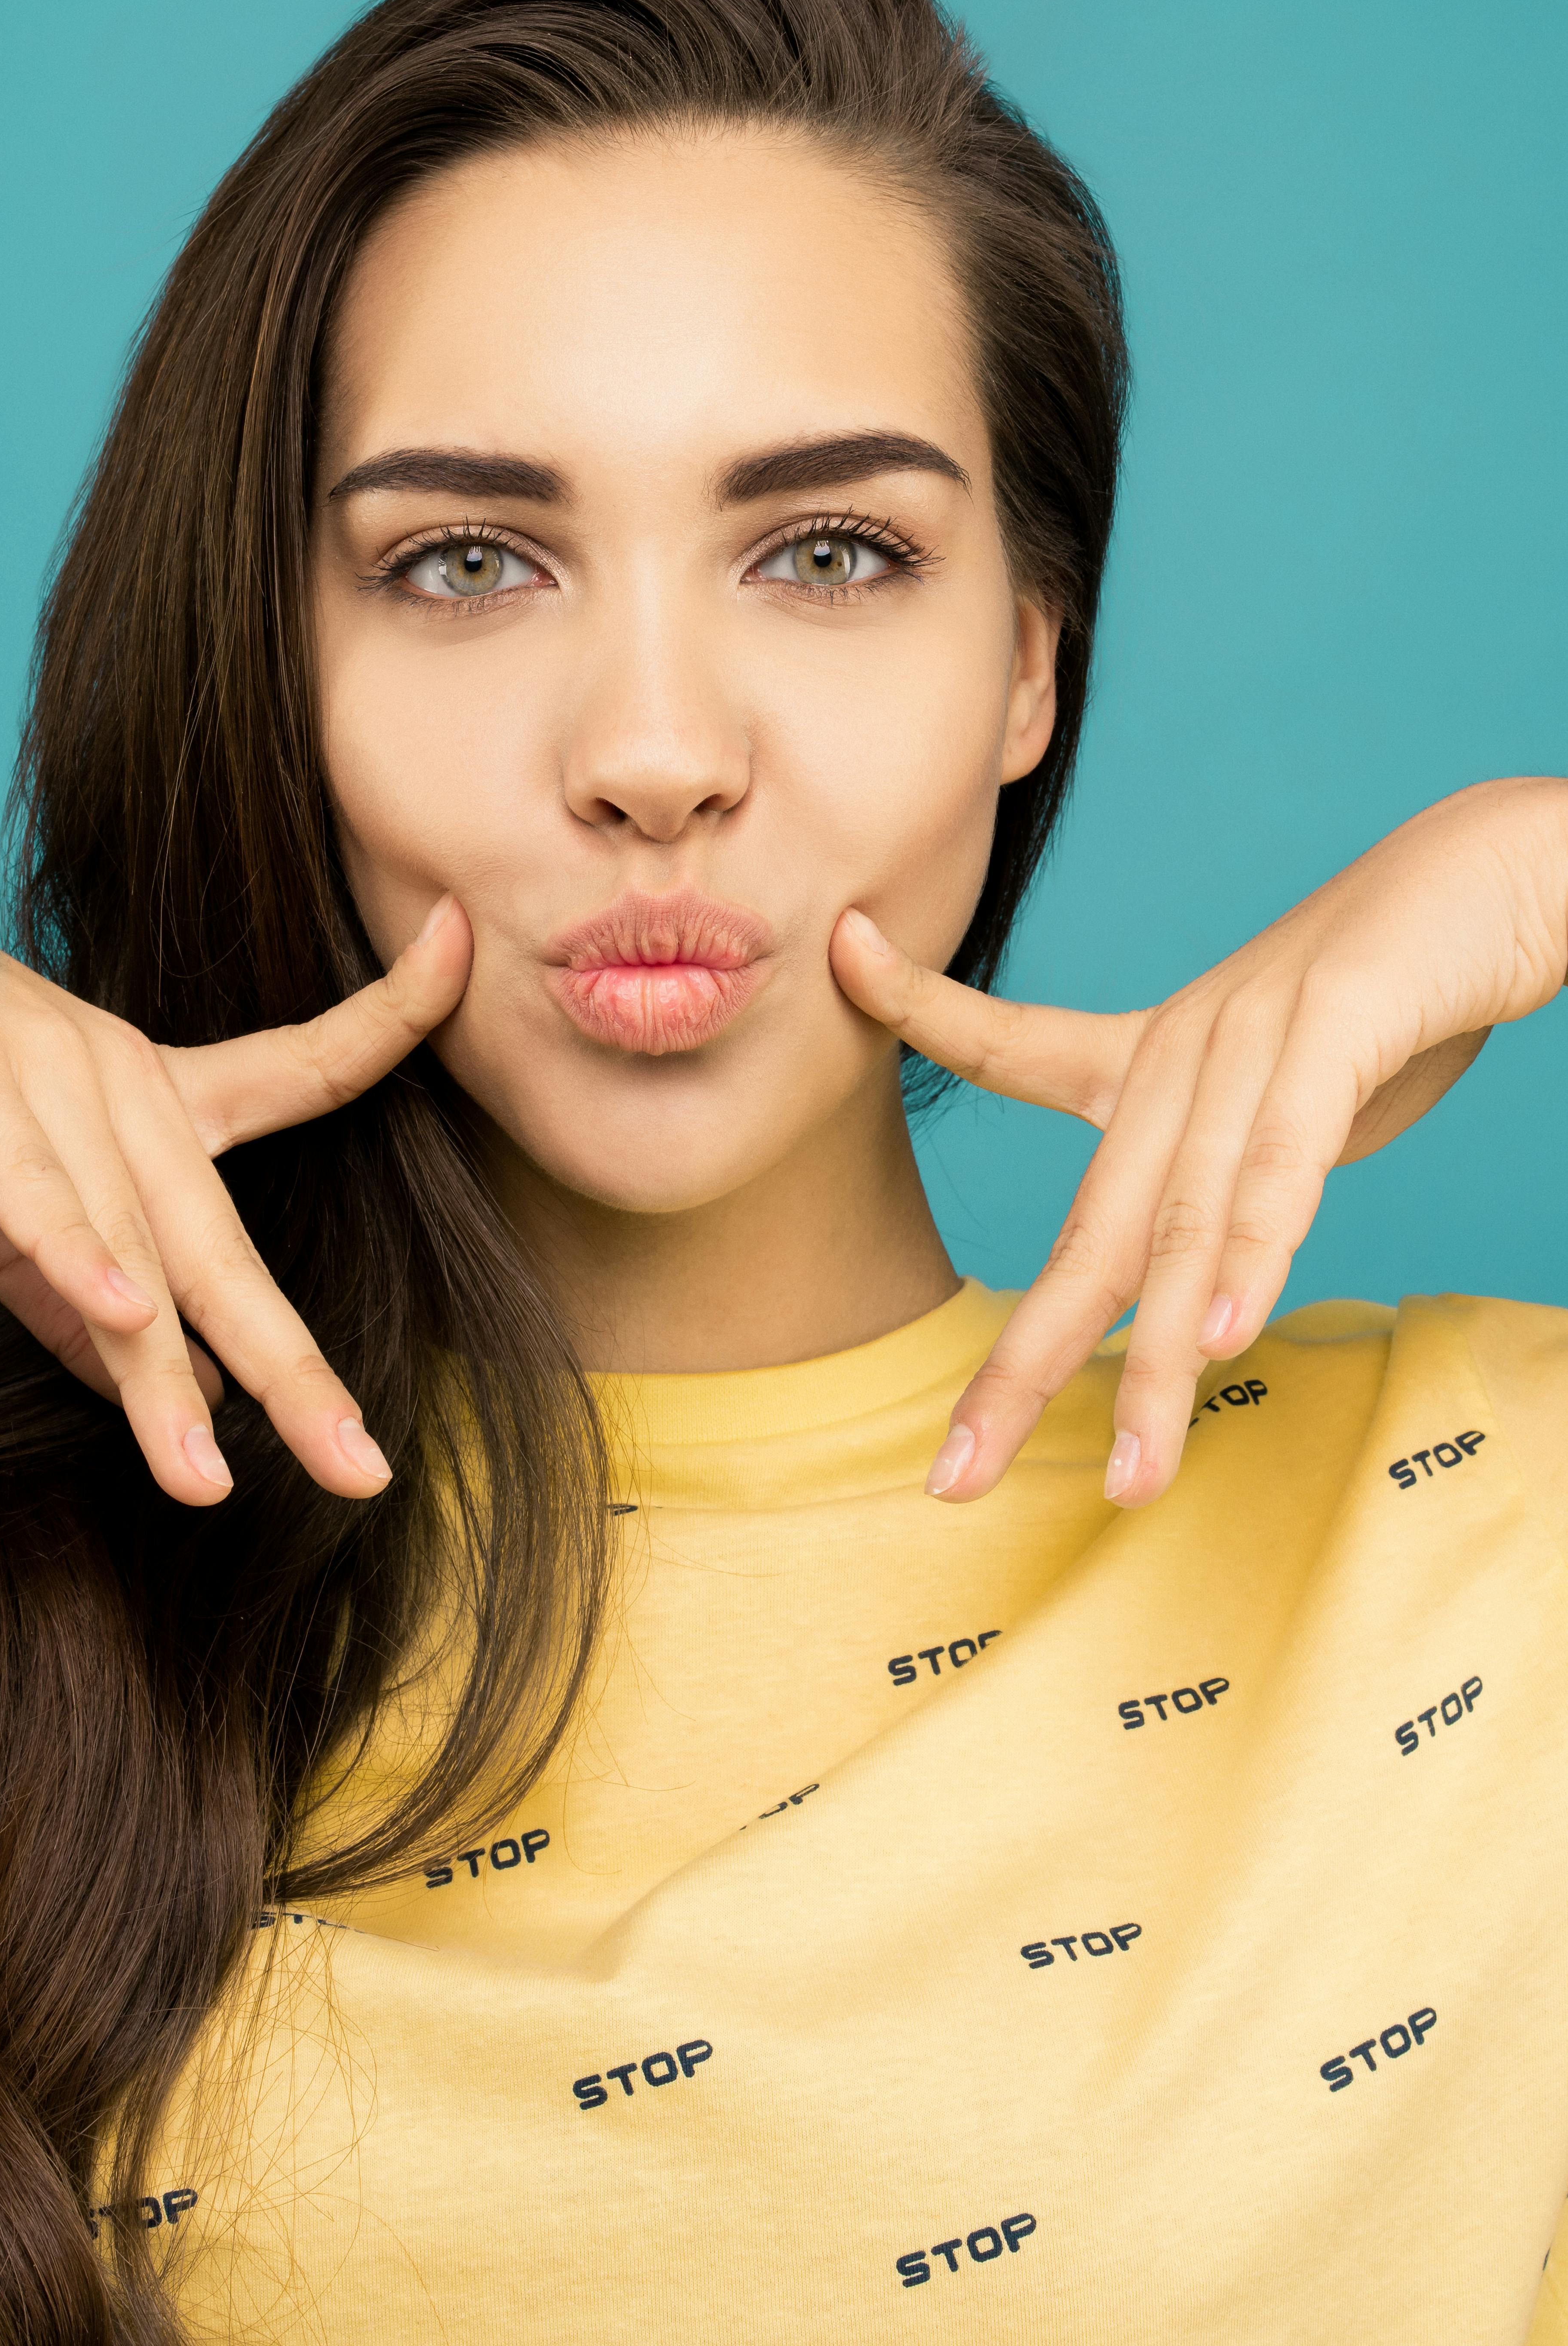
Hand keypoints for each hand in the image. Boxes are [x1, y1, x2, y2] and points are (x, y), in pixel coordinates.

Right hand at [0, 871, 471, 1505]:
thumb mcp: (3, 1207)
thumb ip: (76, 1300)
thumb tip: (159, 1382)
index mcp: (149, 1096)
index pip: (303, 1063)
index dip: (391, 1018)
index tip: (463, 946)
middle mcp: (122, 1080)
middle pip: (227, 1242)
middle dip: (291, 1368)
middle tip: (358, 1470)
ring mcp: (49, 1073)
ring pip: (131, 1243)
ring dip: (161, 1373)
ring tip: (204, 1476)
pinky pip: (32, 1179)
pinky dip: (76, 1248)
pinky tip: (127, 1313)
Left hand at [832, 779, 1567, 1507]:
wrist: (1513, 868)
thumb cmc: (1404, 988)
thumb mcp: (1296, 1085)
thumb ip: (1239, 1173)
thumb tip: (1212, 1278)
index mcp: (1167, 1051)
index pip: (1017, 1040)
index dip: (924, 1005)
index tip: (844, 956)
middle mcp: (1190, 1047)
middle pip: (1088, 1229)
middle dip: (1021, 1365)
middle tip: (954, 1477)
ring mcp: (1258, 1036)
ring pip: (1183, 1226)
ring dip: (1155, 1363)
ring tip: (1128, 1477)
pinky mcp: (1341, 1022)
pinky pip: (1284, 1158)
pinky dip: (1253, 1250)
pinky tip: (1222, 1335)